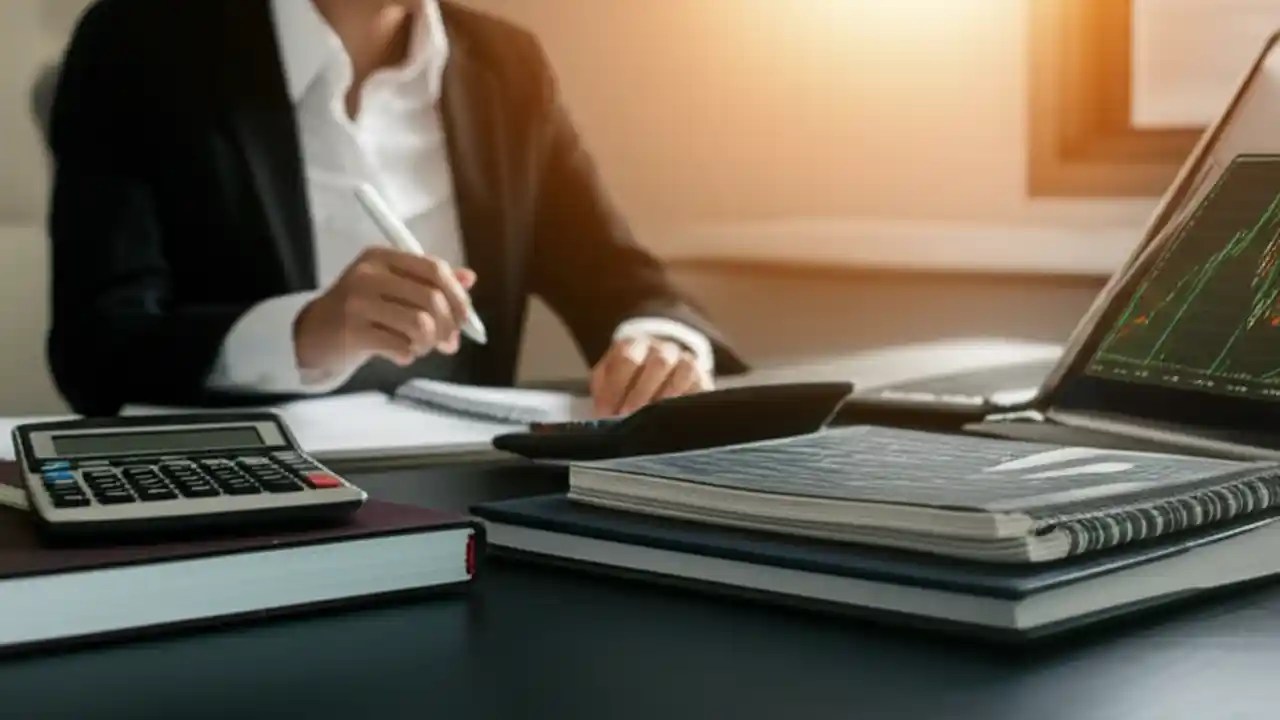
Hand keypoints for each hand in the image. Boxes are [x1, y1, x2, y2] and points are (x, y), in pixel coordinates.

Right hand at [294, 247, 476, 374]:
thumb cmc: (360, 311)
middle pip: (432, 299)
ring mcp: (358, 302)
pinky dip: (408, 355)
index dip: (459, 296)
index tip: (464, 319)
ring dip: (428, 343)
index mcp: (383, 257)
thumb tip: (470, 278)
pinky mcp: (352, 331)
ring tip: (418, 347)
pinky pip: (400, 346)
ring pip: (420, 324)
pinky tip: (399, 354)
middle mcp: (369, 274)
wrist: (312, 335)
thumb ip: (429, 283)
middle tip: (446, 342)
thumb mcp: (393, 289)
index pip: (435, 269)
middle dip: (448, 327)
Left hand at [590, 336, 711, 416]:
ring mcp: (686, 361)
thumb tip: (604, 415)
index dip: (616, 386)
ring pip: (685, 371)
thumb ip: (604, 393)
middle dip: (642, 393)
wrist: (657, 370)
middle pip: (659, 362)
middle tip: (630, 418)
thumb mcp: (608, 380)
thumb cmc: (626, 379)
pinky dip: (687, 403)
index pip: (628, 357)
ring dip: (667, 398)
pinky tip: (673, 420)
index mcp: (635, 344)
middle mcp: (663, 348)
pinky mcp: (703, 379)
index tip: (608, 412)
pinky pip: (701, 387)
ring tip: (653, 423)